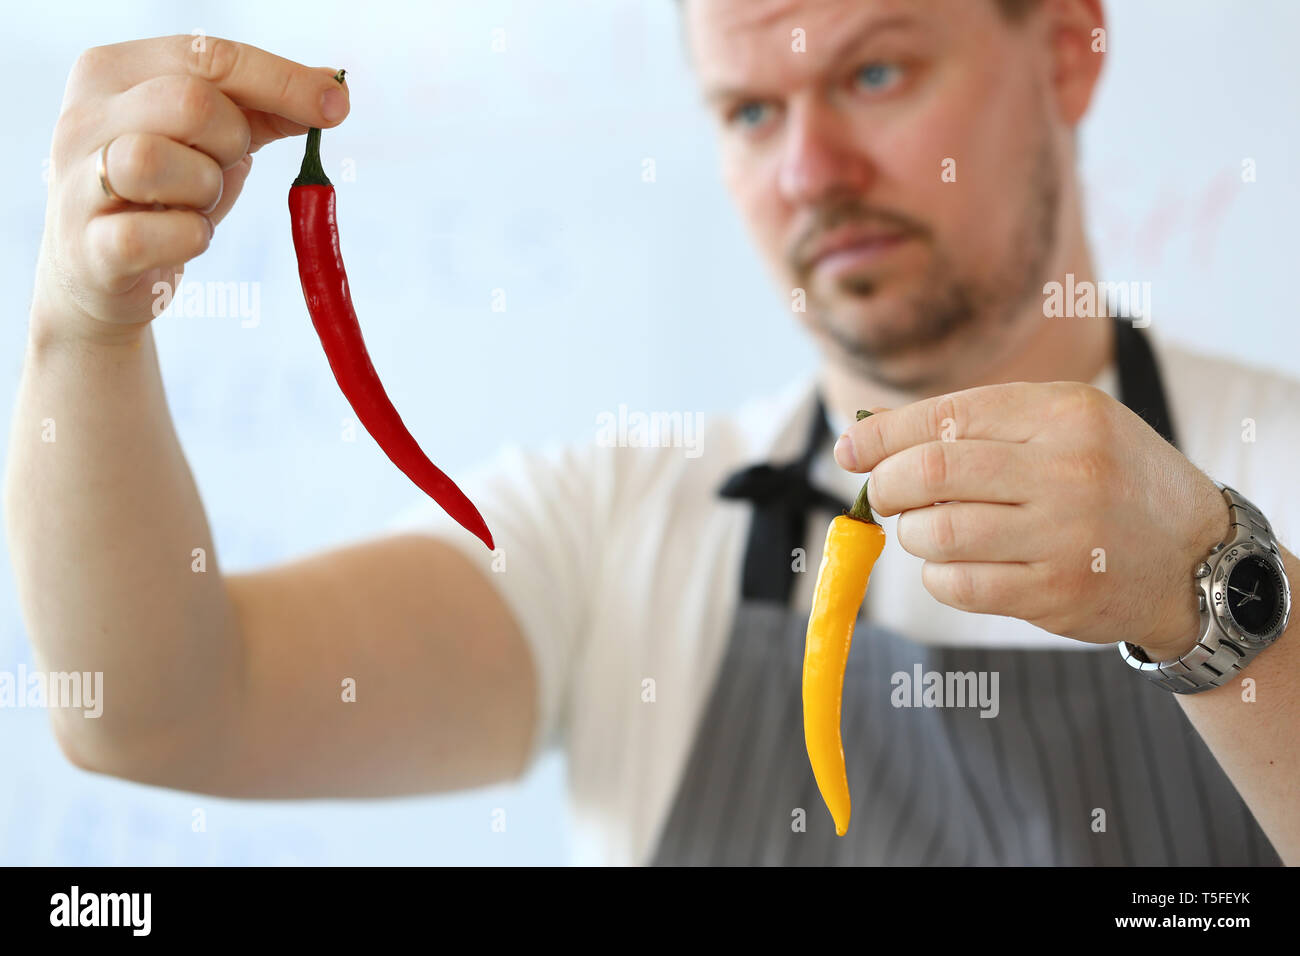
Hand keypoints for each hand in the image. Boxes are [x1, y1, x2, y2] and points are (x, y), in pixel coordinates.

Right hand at [32, 35, 349, 342]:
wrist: (98, 272)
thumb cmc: (163, 194)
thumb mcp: (213, 141)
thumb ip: (265, 109)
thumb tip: (334, 87)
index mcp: (113, 71)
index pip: (208, 55)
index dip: (282, 79)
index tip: (336, 103)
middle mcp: (84, 116)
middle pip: (189, 102)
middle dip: (232, 140)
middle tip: (225, 165)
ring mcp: (78, 181)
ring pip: (157, 159)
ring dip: (205, 190)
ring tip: (195, 205)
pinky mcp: (89, 246)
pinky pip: (155, 234)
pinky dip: (189, 238)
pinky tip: (184, 239)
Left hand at [834, 381, 1230, 658]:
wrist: (1195, 557)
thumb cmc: (1109, 481)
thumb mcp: (1064, 427)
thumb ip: (976, 425)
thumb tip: (866, 434)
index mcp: (1064, 413)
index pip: (945, 416)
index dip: (882, 434)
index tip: (849, 448)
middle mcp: (1067, 470)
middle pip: (930, 471)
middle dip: (887, 485)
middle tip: (885, 493)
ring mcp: (1064, 536)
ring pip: (935, 532)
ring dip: (914, 534)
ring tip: (932, 529)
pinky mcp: (1056, 595)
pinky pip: (957, 584)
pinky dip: (938, 575)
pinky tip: (957, 565)